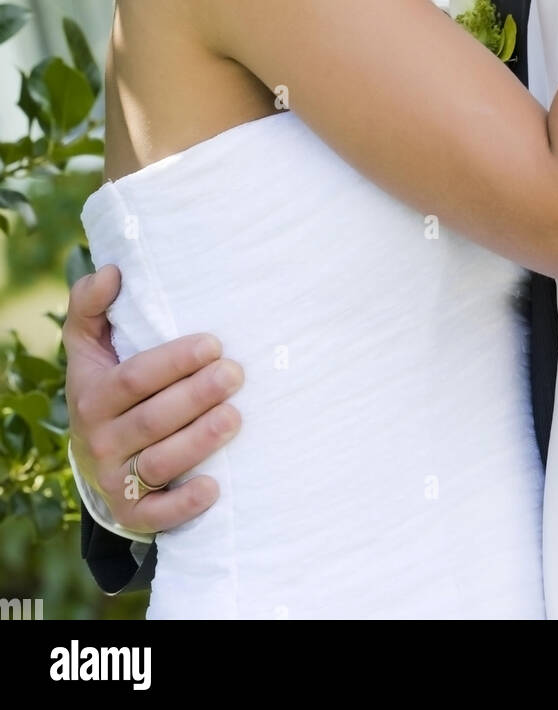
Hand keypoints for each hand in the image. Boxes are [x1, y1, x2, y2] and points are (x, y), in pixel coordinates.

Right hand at [63, 265, 243, 534]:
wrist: (95, 456)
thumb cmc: (107, 386)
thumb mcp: (90, 345)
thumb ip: (92, 305)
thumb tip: (113, 272)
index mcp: (92, 396)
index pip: (134, 377)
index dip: (174, 361)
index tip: (214, 343)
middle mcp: (100, 440)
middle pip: (153, 419)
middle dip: (197, 395)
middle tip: (236, 373)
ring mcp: (115, 479)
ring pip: (159, 463)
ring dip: (199, 441)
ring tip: (236, 417)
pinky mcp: (132, 513)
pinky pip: (156, 515)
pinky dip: (184, 504)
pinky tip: (214, 486)